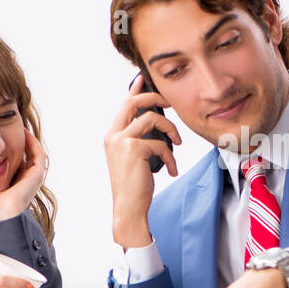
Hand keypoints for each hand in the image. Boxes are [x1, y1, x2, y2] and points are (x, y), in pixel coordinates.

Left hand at [0, 127, 48, 222]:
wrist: (3, 214)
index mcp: (18, 183)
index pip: (19, 161)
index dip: (12, 148)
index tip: (3, 136)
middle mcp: (28, 179)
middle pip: (27, 156)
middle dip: (21, 142)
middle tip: (12, 129)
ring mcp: (34, 177)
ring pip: (35, 153)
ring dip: (29, 140)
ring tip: (20, 128)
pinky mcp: (37, 175)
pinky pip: (39, 154)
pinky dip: (33, 143)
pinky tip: (25, 133)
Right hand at [104, 73, 180, 247]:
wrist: (129, 208)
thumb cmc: (134, 186)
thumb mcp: (134, 158)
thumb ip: (139, 139)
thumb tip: (155, 124)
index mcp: (112, 135)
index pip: (124, 105)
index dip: (135, 90)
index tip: (143, 79)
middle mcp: (113, 135)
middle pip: (135, 102)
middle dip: (156, 98)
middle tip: (171, 103)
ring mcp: (122, 141)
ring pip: (152, 118)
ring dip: (171, 130)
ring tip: (176, 145)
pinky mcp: (134, 149)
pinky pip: (161, 144)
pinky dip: (171, 157)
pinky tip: (171, 169)